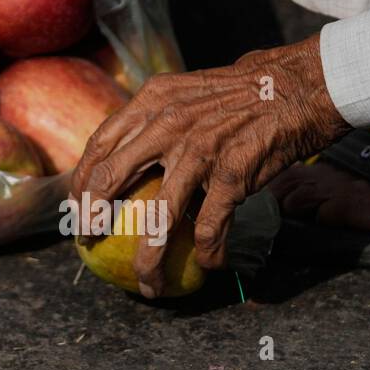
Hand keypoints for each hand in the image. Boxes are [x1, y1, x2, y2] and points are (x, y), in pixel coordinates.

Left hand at [69, 35, 350, 296]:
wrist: (292, 87)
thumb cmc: (237, 94)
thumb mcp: (183, 93)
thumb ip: (152, 118)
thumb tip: (124, 153)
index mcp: (150, 102)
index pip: (99, 145)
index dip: (81, 180)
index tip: (77, 206)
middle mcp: (166, 125)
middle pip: (109, 180)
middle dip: (90, 218)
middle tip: (87, 242)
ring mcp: (198, 151)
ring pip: (158, 217)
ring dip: (148, 259)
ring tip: (147, 283)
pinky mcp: (231, 175)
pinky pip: (209, 226)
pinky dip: (207, 251)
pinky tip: (208, 264)